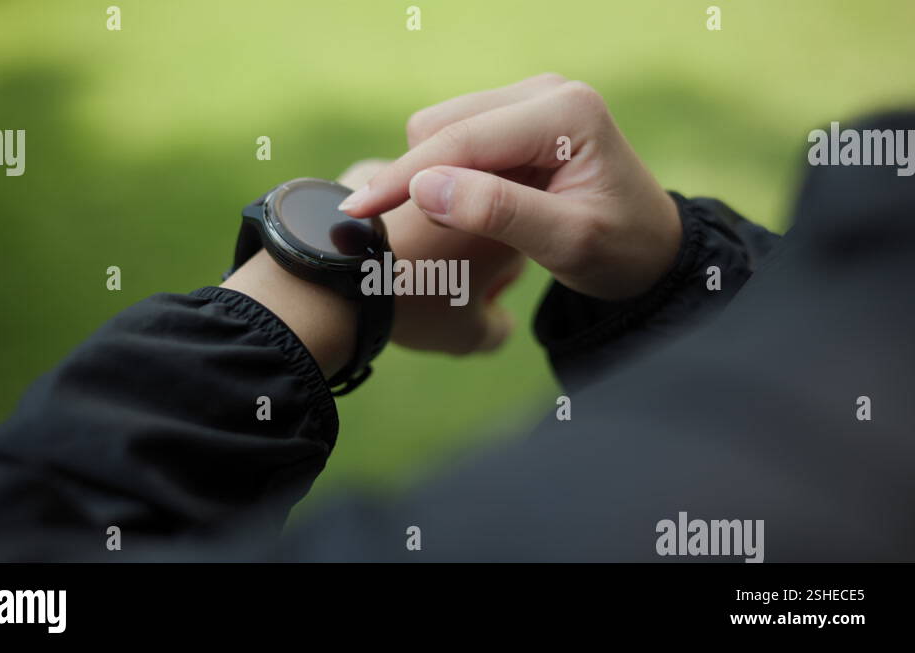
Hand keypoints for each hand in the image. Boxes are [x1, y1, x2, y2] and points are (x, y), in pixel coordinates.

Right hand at [337, 74, 681, 299]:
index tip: (355, 212)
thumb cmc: (619, 252)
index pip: (463, 140)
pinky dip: (446, 172)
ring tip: (459, 224)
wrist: (651, 249)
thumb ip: (497, 212)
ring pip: (441, 127)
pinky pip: (456, 135)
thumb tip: (424, 187)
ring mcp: (530, 100)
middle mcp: (546, 91)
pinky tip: (465, 206)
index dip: (405, 176)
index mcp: (566, 113)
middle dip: (415, 177)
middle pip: (442, 124)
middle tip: (410, 235)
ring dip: (432, 175)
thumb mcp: (566, 242)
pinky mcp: (517, 116)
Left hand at [337, 159, 523, 354]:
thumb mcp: (468, 335)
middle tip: (435, 286)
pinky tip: (371, 254)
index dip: (495, 279)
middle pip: (473, 218)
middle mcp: (460, 177)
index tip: (469, 298)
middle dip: (461, 250)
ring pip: (430, 204)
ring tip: (399, 272)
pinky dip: (388, 222)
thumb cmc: (411, 308)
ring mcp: (413, 168)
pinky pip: (390, 200)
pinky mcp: (366, 169)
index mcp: (496, 215)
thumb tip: (500, 318)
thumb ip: (499, 326)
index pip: (515, 247)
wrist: (335, 280)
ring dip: (425, 232)